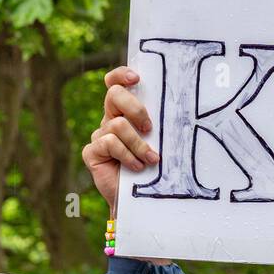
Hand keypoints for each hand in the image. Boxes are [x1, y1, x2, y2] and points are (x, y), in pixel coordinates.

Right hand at [80, 66, 157, 212]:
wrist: (139, 198)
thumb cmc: (154, 166)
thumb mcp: (160, 141)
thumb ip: (161, 125)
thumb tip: (182, 110)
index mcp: (126, 112)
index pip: (116, 84)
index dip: (121, 75)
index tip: (136, 78)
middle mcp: (110, 119)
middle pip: (114, 95)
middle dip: (135, 108)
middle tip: (150, 127)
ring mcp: (99, 135)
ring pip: (117, 125)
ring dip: (138, 144)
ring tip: (150, 159)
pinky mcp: (92, 152)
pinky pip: (108, 143)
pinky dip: (127, 155)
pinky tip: (136, 167)